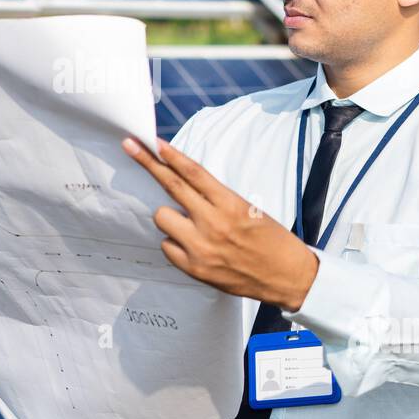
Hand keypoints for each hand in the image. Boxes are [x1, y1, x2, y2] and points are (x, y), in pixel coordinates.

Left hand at [123, 137, 317, 311]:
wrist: (288, 277)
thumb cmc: (272, 241)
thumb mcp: (248, 209)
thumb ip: (216, 199)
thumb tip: (184, 186)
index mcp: (230, 204)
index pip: (193, 172)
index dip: (170, 155)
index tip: (152, 142)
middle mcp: (213, 223)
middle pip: (171, 187)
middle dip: (148, 164)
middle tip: (131, 147)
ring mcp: (201, 247)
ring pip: (163, 218)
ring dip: (170, 216)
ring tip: (190, 224)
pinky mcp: (195, 268)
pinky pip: (167, 246)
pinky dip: (174, 242)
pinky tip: (191, 244)